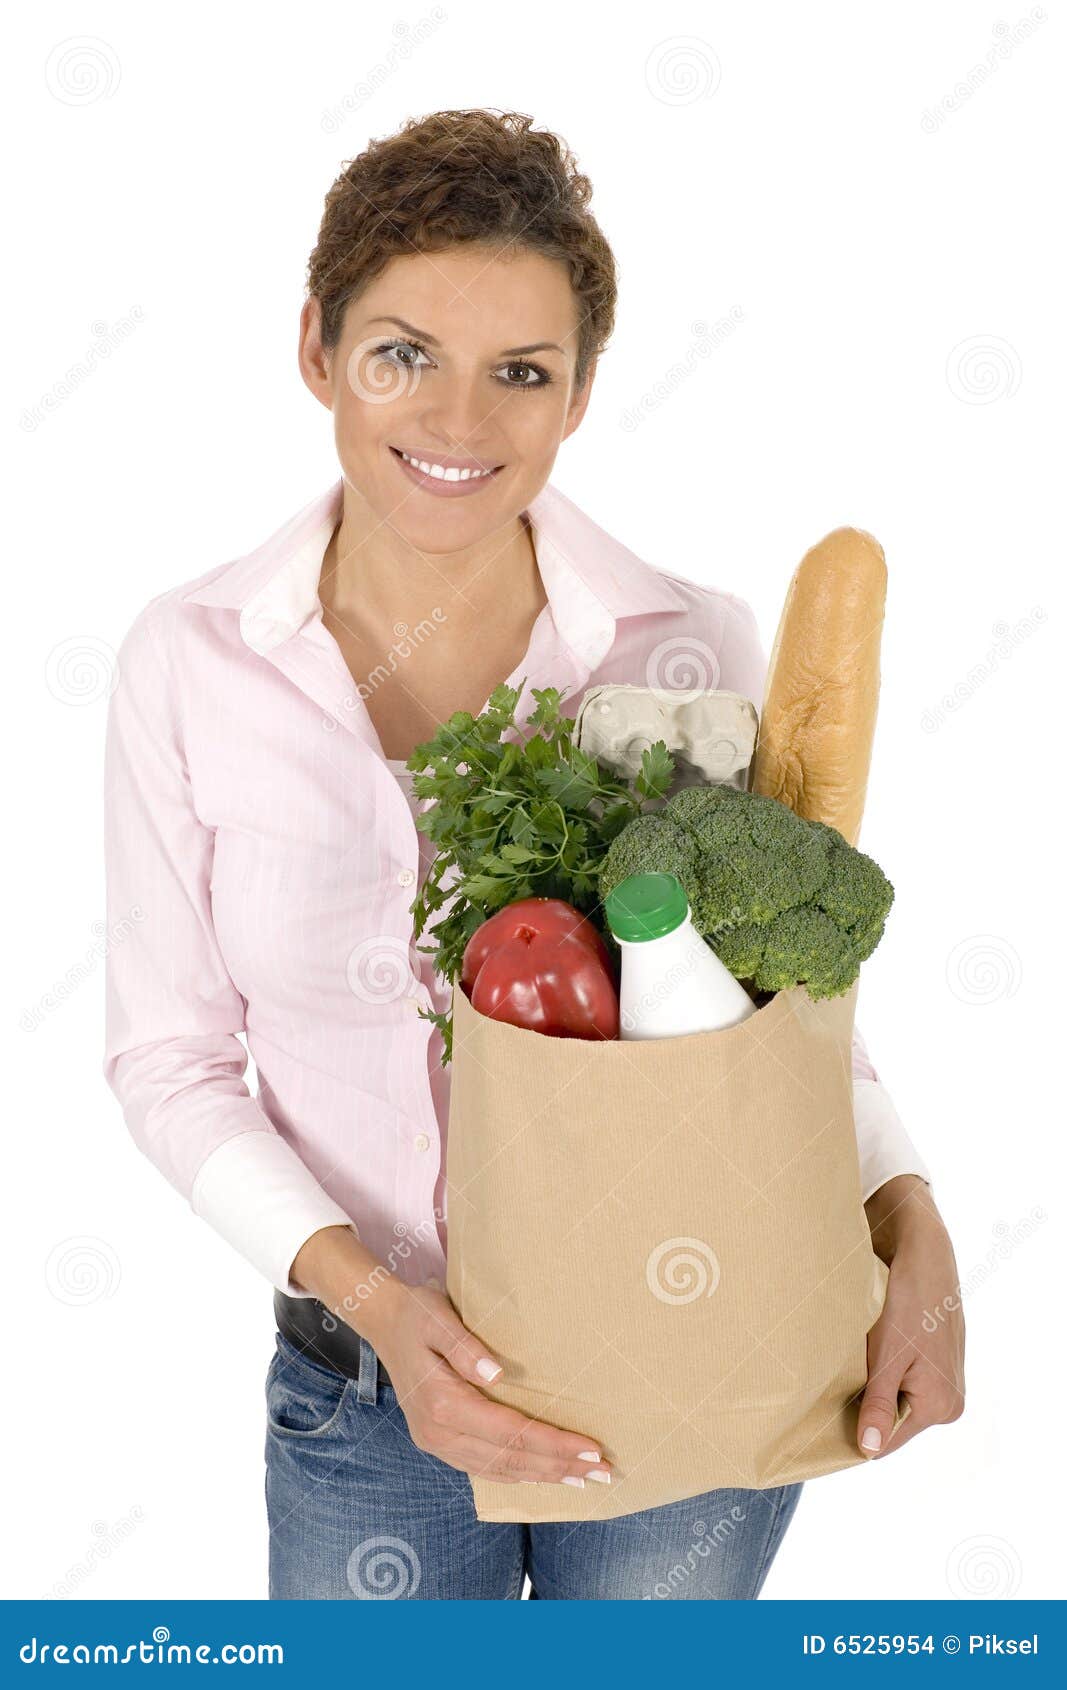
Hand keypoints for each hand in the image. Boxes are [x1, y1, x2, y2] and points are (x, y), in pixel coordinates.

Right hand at [290, 1227, 610, 1488]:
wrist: (384, 1322)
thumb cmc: (418, 1313)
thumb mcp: (438, 1316)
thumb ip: (464, 1345)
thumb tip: (496, 1373)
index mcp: (443, 1403)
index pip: (511, 1433)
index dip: (554, 1445)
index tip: (592, 1449)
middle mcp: (439, 1432)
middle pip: (510, 1458)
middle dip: (560, 1466)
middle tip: (604, 1471)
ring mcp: (436, 1442)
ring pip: (498, 1469)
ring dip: (543, 1476)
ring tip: (583, 1479)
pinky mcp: (437, 1442)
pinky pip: (483, 1467)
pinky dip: (516, 1474)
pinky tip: (541, 1475)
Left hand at [857, 1175, 965, 1457]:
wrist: (925, 1254)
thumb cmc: (907, 1302)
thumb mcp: (886, 1357)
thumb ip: (877, 1405)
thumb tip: (868, 1450)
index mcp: (941, 1405)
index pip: (888, 1440)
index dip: (857, 1430)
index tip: (825, 1419)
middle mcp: (950, 1400)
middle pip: (893, 1419)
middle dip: (865, 1404)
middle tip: (835, 1382)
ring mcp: (946, 1380)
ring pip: (896, 1397)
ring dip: (873, 1384)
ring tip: (854, 1363)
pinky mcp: (938, 1361)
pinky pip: (903, 1379)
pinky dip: (884, 1369)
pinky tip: (871, 1351)